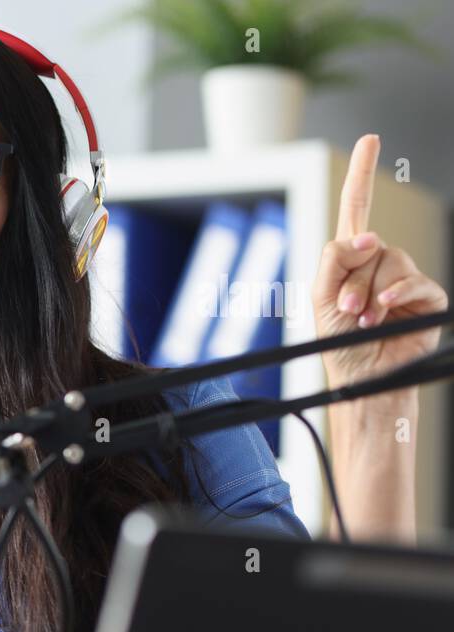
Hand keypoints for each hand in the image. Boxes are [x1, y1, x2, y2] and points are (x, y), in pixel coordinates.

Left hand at [310, 134, 446, 389]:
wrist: (362, 376)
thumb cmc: (338, 342)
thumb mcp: (320, 296)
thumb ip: (334, 260)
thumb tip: (367, 236)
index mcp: (350, 260)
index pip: (356, 209)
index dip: (362, 174)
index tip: (370, 139)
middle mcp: (379, 263)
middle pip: (370, 246)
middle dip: (352, 280)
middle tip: (345, 310)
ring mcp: (405, 278)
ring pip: (390, 262)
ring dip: (369, 293)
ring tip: (362, 319)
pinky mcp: (428, 296)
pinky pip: (413, 281)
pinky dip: (395, 295)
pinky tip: (384, 312)